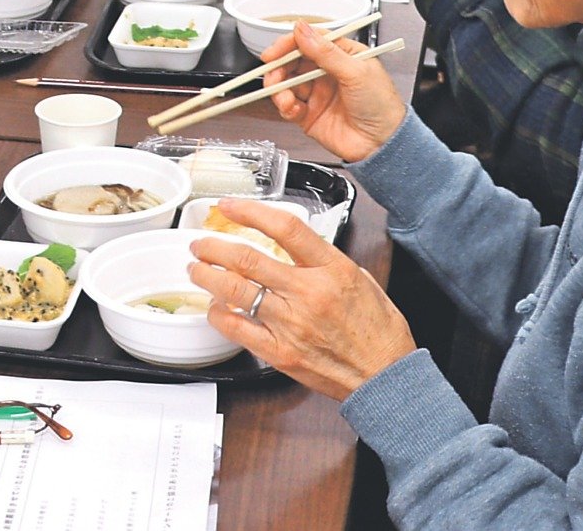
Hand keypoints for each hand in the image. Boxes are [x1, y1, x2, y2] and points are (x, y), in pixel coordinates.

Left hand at [187, 200, 415, 401]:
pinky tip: (213, 307)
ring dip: (207, 276)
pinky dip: (218, 315)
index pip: (284, 228)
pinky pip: (237, 329)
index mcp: (331, 269)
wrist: (385, 377)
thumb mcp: (362, 279)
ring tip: (197, 268)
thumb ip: (326, 261)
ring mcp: (291, 324)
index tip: (229, 206)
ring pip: (234, 291)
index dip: (250, 211)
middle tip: (200, 243)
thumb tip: (298, 248)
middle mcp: (307, 293)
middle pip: (247, 259)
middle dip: (214, 247)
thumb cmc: (378, 331)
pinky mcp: (280, 353)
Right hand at [259, 21, 406, 163]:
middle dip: (279, 67)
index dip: (289, 44)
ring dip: (279, 88)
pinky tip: (292, 108)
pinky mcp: (310, 114)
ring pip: (287, 83)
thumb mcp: (356, 72)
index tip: (274, 52)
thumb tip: (303, 30)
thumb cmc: (382, 106)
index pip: (309, 41)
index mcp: (341, 55)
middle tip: (273, 75)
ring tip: (283, 97)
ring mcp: (317, 93)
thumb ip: (326, 52)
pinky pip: (289, 106)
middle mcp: (327, 72)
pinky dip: (285, 106)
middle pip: (293, 61)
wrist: (383, 144)